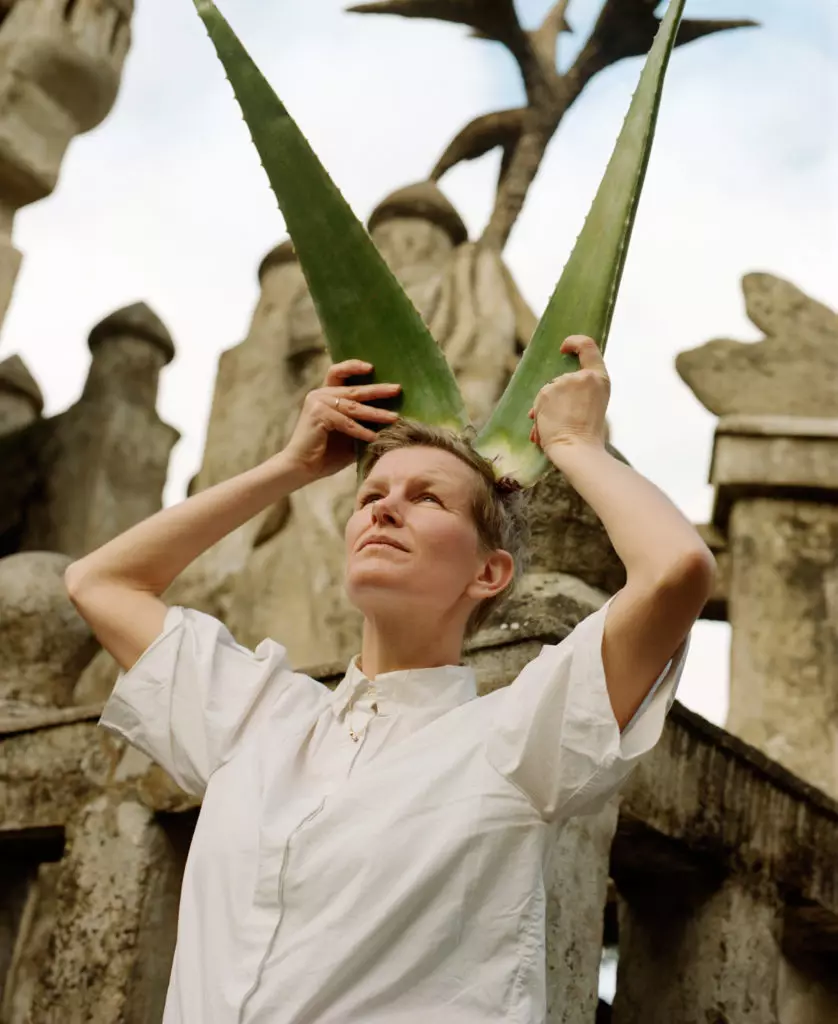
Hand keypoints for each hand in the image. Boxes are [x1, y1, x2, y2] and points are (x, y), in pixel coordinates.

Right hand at [283, 361, 400, 482]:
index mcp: (325, 395)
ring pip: (354, 406)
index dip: (354, 366)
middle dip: (378, 389)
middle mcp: (320, 395)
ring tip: (394, 418)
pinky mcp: (318, 415)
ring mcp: (318, 403)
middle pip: (353, 389)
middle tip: (397, 390)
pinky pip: (346, 422)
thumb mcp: (349, 433)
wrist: (302, 468)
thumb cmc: (326, 454)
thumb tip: (391, 417)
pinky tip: (375, 437)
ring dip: (376, 413)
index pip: (338, 372)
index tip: (372, 367)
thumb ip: (363, 422)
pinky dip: (362, 431)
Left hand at [528, 336, 609, 456]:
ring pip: (549, 392)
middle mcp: (582, 377)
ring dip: (547, 408)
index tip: (563, 348)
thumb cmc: (587, 434)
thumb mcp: (593, 404)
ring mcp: (563, 382)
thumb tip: (554, 389)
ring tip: (556, 427)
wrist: (576, 448)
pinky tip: (545, 429)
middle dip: (557, 397)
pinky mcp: (546, 392)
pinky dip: (538, 415)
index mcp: (600, 379)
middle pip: (562, 378)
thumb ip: (581, 391)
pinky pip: (538, 402)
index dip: (574, 342)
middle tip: (564, 419)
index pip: (588, 346)